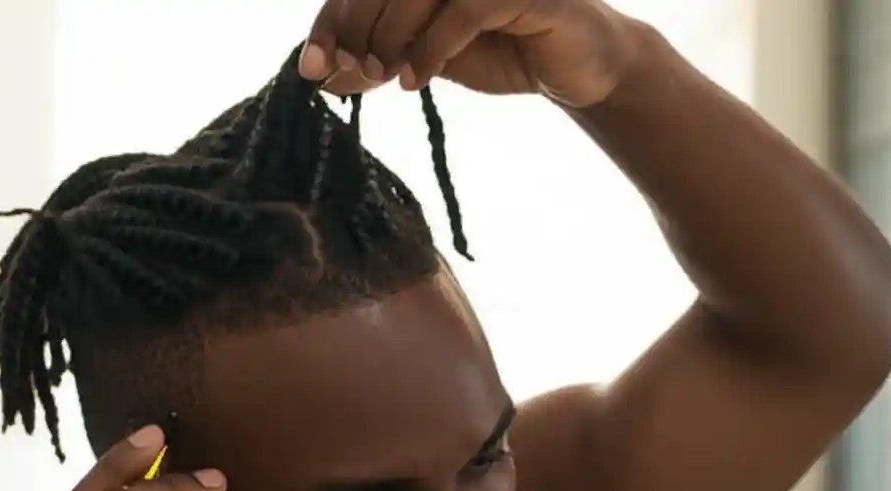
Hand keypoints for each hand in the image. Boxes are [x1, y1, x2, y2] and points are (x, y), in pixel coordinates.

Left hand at [299, 0, 643, 106]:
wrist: (577, 67)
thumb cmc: (504, 50)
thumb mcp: (429, 57)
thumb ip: (381, 57)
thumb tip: (322, 77)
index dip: (334, 20)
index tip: (313, 65)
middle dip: (354, 29)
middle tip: (349, 73)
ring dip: (388, 37)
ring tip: (384, 76)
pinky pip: (464, 10)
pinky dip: (430, 48)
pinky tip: (415, 80)